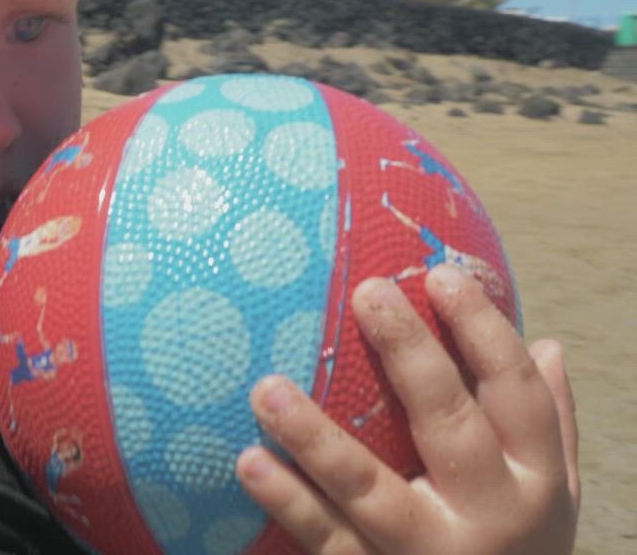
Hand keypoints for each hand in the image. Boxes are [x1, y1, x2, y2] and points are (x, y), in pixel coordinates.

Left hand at [234, 264, 579, 553]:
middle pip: (446, 423)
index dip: (482, 330)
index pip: (514, 392)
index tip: (440, 274)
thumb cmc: (516, 542)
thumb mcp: (553, 493)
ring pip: (368, 489)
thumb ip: (548, 422)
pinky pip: (326, 539)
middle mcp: (486, 516)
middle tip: (369, 294)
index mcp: (535, 479)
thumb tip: (549, 345)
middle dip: (410, 356)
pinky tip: (249, 462)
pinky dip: (288, 502)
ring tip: (267, 388)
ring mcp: (424, 552)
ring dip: (315, 436)